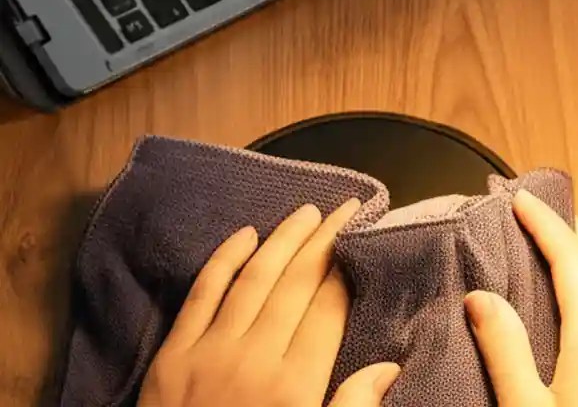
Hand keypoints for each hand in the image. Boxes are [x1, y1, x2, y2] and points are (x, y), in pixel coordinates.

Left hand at [139, 200, 400, 406]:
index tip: (364, 237)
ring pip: (253, 278)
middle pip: (296, 283)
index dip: (348, 267)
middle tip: (345, 207)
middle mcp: (255, 358)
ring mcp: (209, 353)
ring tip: (306, 212)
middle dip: (324, 240)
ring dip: (282, 239)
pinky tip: (244, 235)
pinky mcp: (172, 356)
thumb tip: (389, 367)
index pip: (329, 308)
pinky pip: (201, 294)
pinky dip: (223, 260)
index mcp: (295, 386)